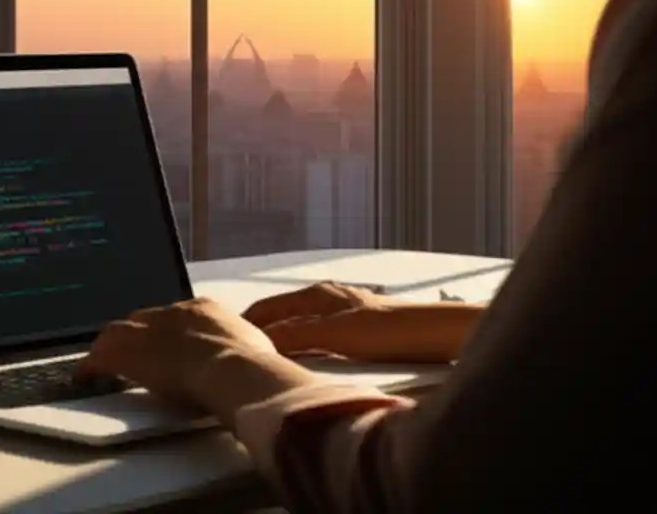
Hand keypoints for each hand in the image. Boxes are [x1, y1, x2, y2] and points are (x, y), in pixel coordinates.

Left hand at [76, 298, 319, 424]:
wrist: (233, 369)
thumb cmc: (253, 365)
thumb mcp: (257, 350)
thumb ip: (249, 351)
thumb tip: (260, 363)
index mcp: (203, 309)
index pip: (175, 315)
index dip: (168, 332)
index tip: (167, 345)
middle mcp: (172, 313)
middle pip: (143, 319)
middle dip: (136, 336)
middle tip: (131, 355)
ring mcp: (148, 330)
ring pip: (117, 332)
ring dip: (110, 348)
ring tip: (102, 363)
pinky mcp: (128, 353)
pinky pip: (100, 356)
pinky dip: (91, 366)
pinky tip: (85, 378)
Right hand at [246, 282, 484, 362]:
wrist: (434, 334)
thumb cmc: (388, 330)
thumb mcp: (333, 334)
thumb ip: (295, 336)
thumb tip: (258, 340)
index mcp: (316, 295)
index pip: (267, 308)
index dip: (244, 323)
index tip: (221, 337)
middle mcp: (327, 299)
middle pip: (281, 315)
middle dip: (258, 330)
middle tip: (236, 351)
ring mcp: (343, 313)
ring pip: (299, 326)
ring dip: (280, 340)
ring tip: (263, 358)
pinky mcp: (359, 330)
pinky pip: (316, 336)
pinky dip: (301, 346)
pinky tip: (303, 360)